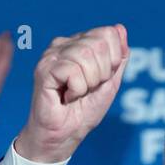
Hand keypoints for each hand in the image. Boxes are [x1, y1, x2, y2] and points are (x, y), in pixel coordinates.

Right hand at [16, 24, 127, 163]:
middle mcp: (64, 44)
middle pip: (99, 44)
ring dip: (88, 83)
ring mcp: (52, 55)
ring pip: (86, 56)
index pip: (108, 34)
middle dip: (101, 74)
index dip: (112, 61)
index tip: (100, 80)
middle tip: (87, 89)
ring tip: (75, 94)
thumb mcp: (110, 84)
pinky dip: (77, 89)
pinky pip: (73, 71)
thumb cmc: (83, 112)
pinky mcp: (44, 69)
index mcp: (80, 44)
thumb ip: (118, 58)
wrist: (64, 136)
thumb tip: (120, 28)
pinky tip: (66, 97)